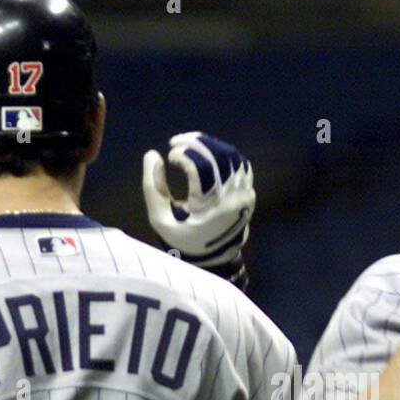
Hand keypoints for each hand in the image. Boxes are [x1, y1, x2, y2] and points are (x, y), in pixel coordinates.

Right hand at [143, 132, 254, 288]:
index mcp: (209, 208)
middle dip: (195, 143)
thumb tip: (152, 154)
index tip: (169, 157)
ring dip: (208, 144)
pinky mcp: (247, 191)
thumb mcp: (160, 219)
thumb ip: (152, 187)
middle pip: (218, 156)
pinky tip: (204, 152)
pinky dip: (221, 152)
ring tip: (188, 144)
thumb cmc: (181, 238)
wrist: (212, 258)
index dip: (184, 155)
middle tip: (177, 142)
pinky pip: (239, 162)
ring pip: (231, 155)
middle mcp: (231, 199)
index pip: (201, 168)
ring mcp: (243, 195)